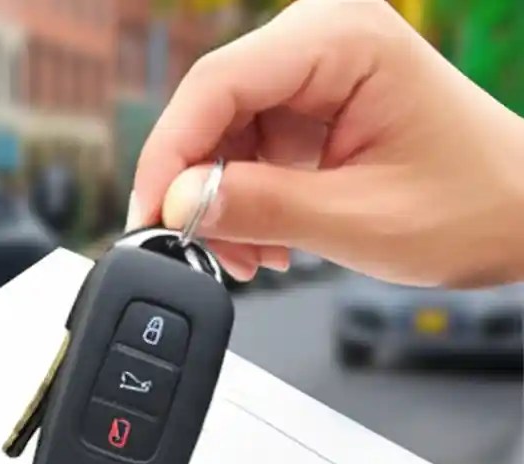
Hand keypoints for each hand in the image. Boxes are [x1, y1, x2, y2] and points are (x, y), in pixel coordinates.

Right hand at [128, 0, 523, 287]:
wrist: (523, 214)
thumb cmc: (476, 205)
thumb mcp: (358, 219)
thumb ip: (258, 208)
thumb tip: (177, 203)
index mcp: (343, 37)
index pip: (218, 84)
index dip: (170, 154)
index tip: (149, 214)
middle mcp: (324, 36)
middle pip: (212, 106)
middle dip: (196, 184)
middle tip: (196, 246)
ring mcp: (317, 66)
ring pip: (222, 130)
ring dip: (219, 198)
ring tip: (247, 253)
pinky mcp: (312, 99)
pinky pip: (247, 142)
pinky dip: (243, 195)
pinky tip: (263, 236)